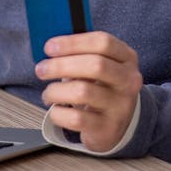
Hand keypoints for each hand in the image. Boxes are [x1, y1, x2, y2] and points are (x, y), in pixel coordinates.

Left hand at [35, 31, 142, 152]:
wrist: (118, 122)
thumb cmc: (102, 86)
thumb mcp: (100, 64)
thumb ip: (80, 53)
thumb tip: (51, 48)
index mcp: (126, 57)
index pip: (103, 42)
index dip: (73, 42)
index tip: (49, 47)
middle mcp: (128, 80)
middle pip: (95, 65)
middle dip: (61, 65)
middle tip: (41, 69)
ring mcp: (120, 105)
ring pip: (83, 92)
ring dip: (56, 90)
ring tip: (48, 93)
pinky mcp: (108, 128)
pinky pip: (76, 118)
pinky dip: (58, 113)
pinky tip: (56, 110)